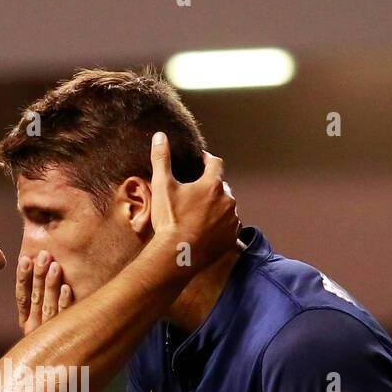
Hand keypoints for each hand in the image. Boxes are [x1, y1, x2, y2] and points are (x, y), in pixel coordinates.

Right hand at [16, 249, 72, 335]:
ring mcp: (49, 333)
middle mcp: (34, 329)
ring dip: (51, 285)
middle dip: (38, 275)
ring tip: (55, 265)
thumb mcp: (39, 317)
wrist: (64, 361)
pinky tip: (67, 288)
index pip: (22, 297)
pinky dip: (64, 302)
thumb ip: (36, 295)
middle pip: (35, 298)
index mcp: (25, 322)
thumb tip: (34, 262)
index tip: (25, 259)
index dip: (23, 278)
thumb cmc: (53, 333)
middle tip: (44, 255)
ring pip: (48, 306)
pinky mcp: (66, 335)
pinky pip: (65, 317)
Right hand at [149, 133, 239, 269]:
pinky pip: (230, 225)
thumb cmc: (170, 220)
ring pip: (227, 206)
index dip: (207, 160)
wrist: (177, 255)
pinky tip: (207, 228)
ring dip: (217, 205)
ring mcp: (231, 220)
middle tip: (196, 192)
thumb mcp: (162, 186)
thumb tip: (160, 136)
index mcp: (212, 184)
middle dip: (211, 186)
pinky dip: (221, 224)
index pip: (215, 163)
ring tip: (201, 213)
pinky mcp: (231, 237)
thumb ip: (162, 159)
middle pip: (221, 185)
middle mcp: (227, 200)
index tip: (201, 161)